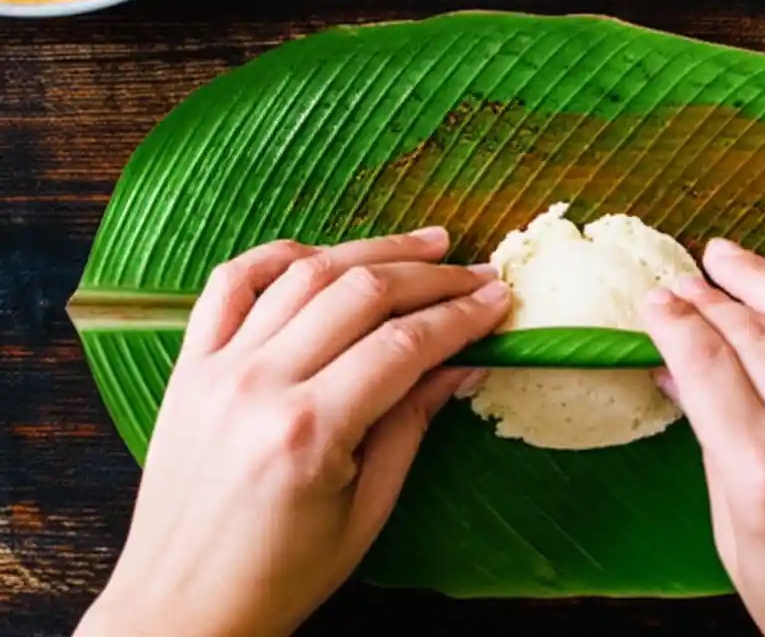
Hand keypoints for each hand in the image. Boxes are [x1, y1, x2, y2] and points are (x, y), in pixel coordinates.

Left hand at [77, 228, 510, 636]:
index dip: (461, 315)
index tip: (500, 299)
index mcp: (309, 431)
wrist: (181, 607)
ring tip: (423, 246)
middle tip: (476, 270)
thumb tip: (463, 364)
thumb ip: (412, 426)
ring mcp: (217, 369)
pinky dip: (277, 255)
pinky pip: (229, 284)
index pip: (403, 344)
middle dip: (430, 276)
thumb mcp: (366, 513)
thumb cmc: (282, 575)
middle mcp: (259, 385)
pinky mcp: (189, 367)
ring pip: (303, 274)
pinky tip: (324, 253)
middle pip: (359, 293)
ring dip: (371, 251)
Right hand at [643, 239, 764, 636]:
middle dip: (712, 293)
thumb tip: (678, 376)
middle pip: (754, 331)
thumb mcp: (736, 540)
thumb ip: (711, 447)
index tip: (655, 300)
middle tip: (690, 274)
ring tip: (737, 258)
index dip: (673, 320)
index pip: (705, 364)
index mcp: (763, 477)